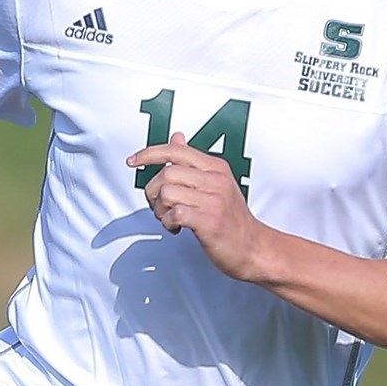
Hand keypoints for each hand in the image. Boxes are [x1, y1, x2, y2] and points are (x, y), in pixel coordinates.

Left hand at [125, 133, 266, 280]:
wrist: (254, 248)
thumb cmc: (232, 218)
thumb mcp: (216, 183)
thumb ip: (193, 162)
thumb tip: (177, 137)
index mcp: (216, 168)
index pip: (176, 150)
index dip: (149, 153)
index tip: (132, 160)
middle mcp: (215, 180)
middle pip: (166, 173)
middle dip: (152, 191)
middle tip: (159, 206)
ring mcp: (213, 201)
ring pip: (167, 193)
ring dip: (159, 210)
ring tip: (169, 218)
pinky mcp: (209, 221)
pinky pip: (174, 214)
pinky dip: (167, 222)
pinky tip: (176, 228)